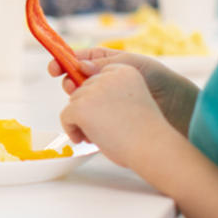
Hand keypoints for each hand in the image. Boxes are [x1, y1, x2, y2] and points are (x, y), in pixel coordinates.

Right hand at [47, 47, 198, 133]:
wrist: (177, 108)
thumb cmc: (158, 80)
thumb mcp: (130, 64)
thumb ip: (103, 64)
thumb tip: (78, 65)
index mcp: (105, 62)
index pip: (76, 60)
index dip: (62, 63)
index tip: (54, 69)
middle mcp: (101, 81)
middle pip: (73, 81)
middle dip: (70, 85)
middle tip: (73, 89)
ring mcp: (103, 101)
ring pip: (78, 101)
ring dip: (78, 105)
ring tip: (86, 109)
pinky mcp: (105, 119)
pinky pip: (87, 119)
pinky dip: (84, 121)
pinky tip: (90, 122)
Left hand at [58, 63, 177, 167]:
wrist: (152, 147)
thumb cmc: (145, 131)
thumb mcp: (130, 99)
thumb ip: (109, 90)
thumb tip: (76, 80)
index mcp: (124, 70)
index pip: (97, 75)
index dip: (97, 96)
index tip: (102, 111)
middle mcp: (107, 75)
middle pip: (83, 89)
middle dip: (88, 109)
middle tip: (103, 127)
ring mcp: (93, 90)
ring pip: (73, 102)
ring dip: (81, 120)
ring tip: (100, 134)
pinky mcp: (81, 106)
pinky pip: (65, 116)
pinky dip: (71, 129)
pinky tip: (86, 139)